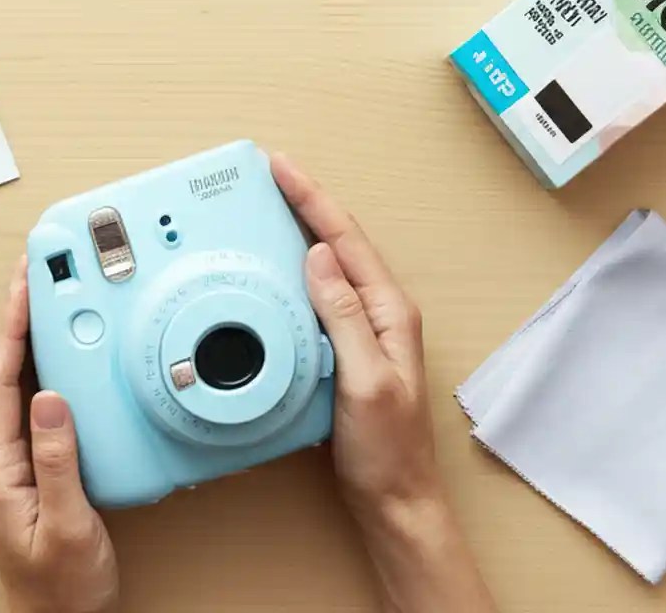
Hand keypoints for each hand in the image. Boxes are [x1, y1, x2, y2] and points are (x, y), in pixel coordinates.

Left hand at [0, 257, 119, 612]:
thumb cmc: (61, 589)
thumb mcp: (68, 524)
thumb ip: (58, 462)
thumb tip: (51, 399)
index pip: (0, 382)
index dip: (14, 328)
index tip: (27, 284)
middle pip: (2, 374)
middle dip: (18, 320)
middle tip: (36, 272)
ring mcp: (11, 465)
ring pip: (16, 387)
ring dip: (31, 341)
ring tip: (49, 298)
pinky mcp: (30, 471)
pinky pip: (34, 409)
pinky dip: (47, 372)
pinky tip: (65, 358)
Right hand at [270, 153, 437, 516]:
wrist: (394, 498)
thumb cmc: (388, 450)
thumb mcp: (365, 379)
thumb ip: (343, 316)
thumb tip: (320, 259)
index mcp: (389, 311)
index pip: (346, 240)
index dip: (312, 199)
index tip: (283, 168)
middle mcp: (379, 314)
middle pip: (338, 243)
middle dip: (305, 203)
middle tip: (272, 174)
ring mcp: (363, 332)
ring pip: (328, 267)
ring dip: (301, 233)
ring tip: (271, 207)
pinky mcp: (344, 351)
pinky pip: (317, 299)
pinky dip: (295, 275)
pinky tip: (277, 272)